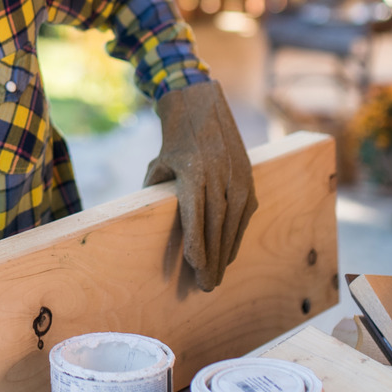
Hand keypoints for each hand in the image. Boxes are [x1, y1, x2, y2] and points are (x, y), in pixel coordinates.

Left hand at [143, 81, 257, 289]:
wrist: (204, 106)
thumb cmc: (175, 141)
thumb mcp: (159, 163)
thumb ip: (153, 192)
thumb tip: (143, 222)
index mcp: (193, 170)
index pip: (196, 213)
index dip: (196, 241)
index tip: (195, 266)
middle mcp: (218, 173)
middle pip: (216, 224)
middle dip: (212, 258)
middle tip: (205, 285)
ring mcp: (237, 175)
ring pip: (233, 222)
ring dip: (225, 253)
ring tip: (216, 278)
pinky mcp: (248, 177)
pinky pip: (244, 214)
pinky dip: (236, 236)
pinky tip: (228, 255)